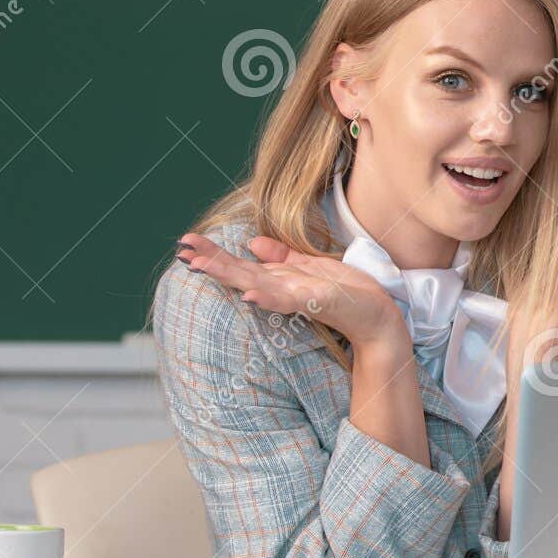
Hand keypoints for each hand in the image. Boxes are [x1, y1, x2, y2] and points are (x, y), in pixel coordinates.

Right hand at [176, 232, 406, 349]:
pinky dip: (269, 297)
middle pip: (241, 273)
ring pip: (257, 285)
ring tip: (201, 267)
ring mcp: (297, 298)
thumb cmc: (346, 292)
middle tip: (182, 252)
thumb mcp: (311, 266)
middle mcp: (283, 289)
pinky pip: (289, 300)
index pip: (241, 264)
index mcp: (280, 278)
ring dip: (229, 276)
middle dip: (212, 262)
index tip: (186, 242)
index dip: (215, 254)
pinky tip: (250, 295)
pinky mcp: (316, 303)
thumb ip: (281, 255)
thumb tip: (252, 242)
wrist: (375, 316)